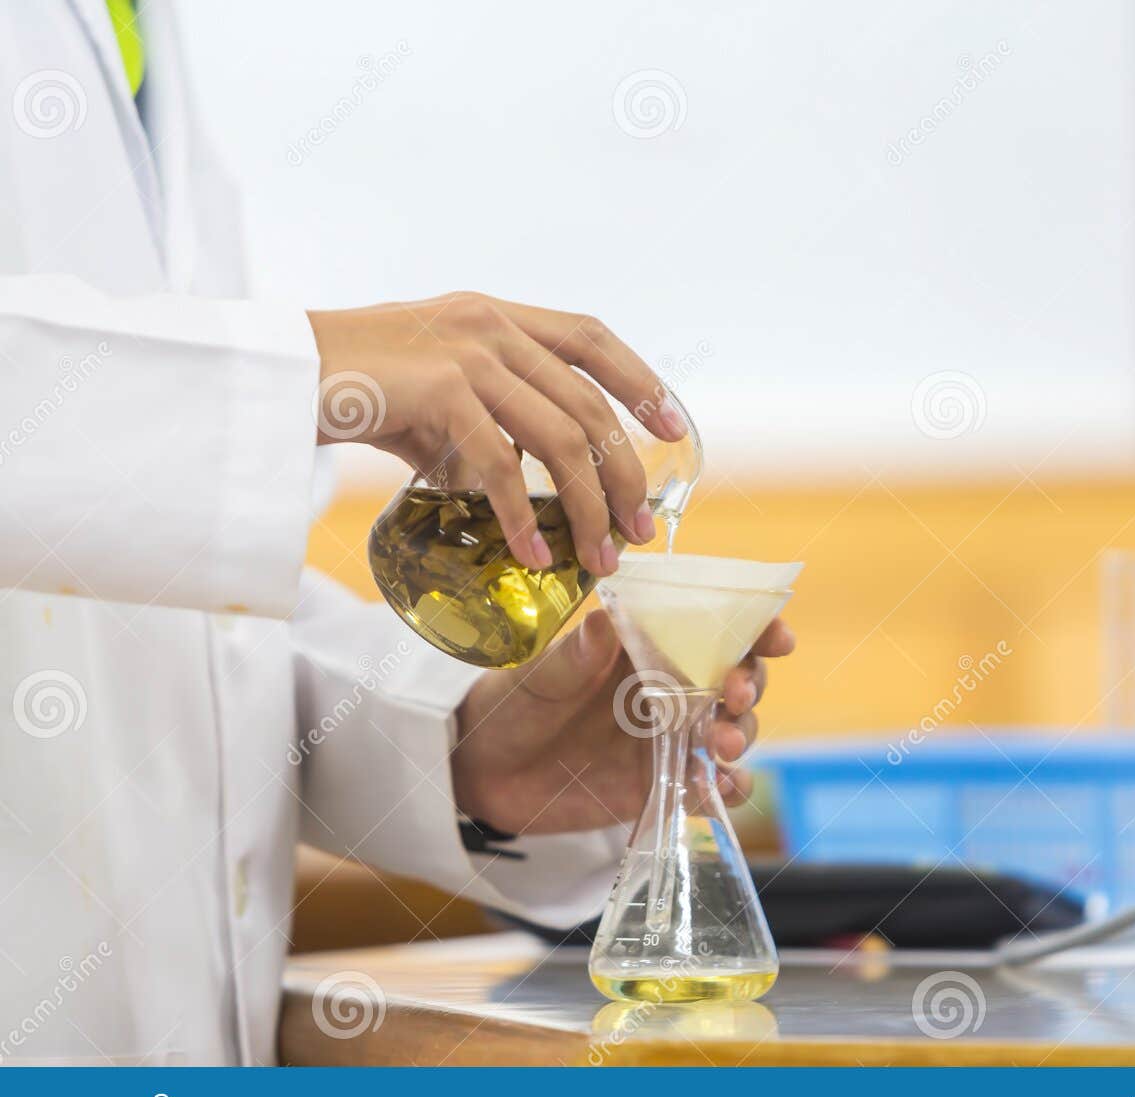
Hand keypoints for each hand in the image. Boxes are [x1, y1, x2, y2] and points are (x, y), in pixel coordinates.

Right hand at [307, 293, 686, 576]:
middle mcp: (489, 324)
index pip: (591, 337)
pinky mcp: (437, 389)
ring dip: (588, 507)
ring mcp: (465, 352)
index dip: (641, 381)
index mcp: (495, 316)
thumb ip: (484, 422)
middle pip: (587, 405)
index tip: (676, 428)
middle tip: (639, 530)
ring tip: (600, 557)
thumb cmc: (351, 387)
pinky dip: (522, 516)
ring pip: (558, 438)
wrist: (273, 373)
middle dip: (623, 475)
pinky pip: (499, 464)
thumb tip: (520, 489)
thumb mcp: (433, 393)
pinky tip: (535, 553)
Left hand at [450, 611, 796, 835]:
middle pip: (735, 677)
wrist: (481, 774)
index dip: (754, 626)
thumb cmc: (509, 706)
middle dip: (749, 684)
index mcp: (646, 644)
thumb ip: (573, 656)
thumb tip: (604, 621)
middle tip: (734, 697)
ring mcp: (670, 736)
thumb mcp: (535, 678)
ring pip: (730, 729)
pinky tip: (722, 789)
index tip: (774, 637)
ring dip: (741, 734)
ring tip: (721, 745)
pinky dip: (726, 789)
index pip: (713, 625)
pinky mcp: (663, 782)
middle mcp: (669, 686)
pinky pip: (709, 785)